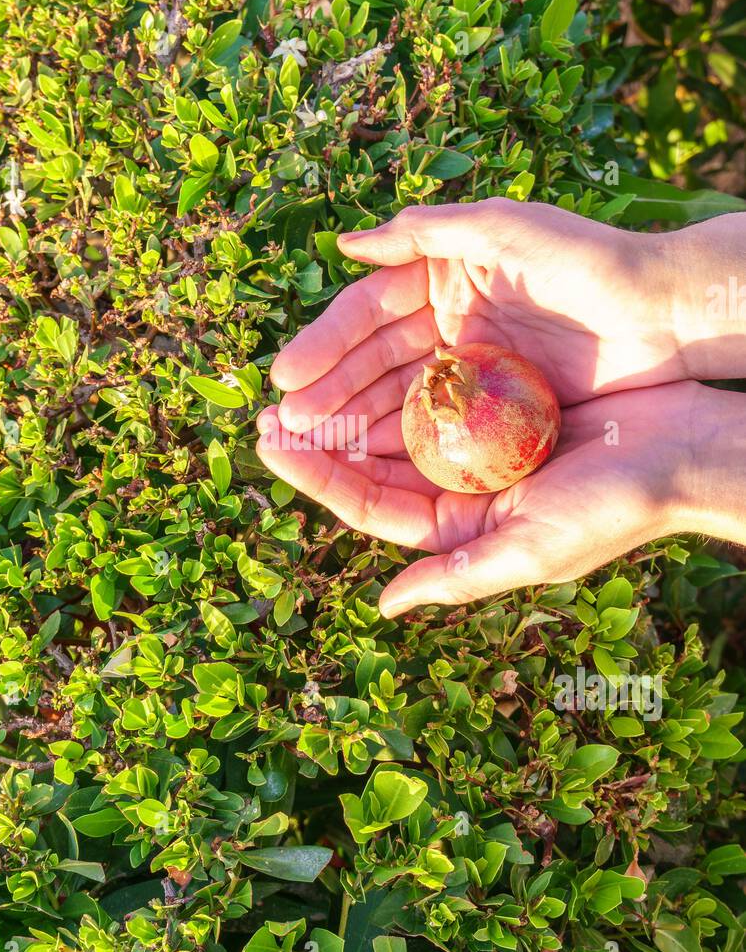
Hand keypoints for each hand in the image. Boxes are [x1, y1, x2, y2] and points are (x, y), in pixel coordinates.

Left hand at [257, 382, 701, 616]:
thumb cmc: (615, 507)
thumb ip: (458, 575)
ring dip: (348, 398)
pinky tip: (364, 346)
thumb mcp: (532, 550)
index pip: (369, 502)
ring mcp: (476, 441)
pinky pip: (435, 382)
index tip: (271, 444)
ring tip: (298, 376)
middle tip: (267, 407)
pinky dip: (399, 368)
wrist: (684, 449)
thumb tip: (385, 605)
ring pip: (393, 419)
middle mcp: (459, 486)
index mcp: (458, 526)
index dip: (317, 476)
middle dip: (319, 435)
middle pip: (372, 459)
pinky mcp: (498, 399)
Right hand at [270, 200, 688, 438]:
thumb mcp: (503, 229)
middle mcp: (449, 324)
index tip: (286, 376)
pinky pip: (436, 426)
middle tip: (286, 425)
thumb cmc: (586, 260)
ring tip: (308, 448)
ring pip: (397, 398)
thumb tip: (348, 244)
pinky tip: (363, 462)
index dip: (324, 344)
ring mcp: (472, 368)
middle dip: (328, 393)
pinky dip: (399, 442)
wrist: (663, 312)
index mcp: (444, 278)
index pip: (367, 313)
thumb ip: (426, 232)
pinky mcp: (498, 405)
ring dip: (351, 423)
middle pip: (372, 363)